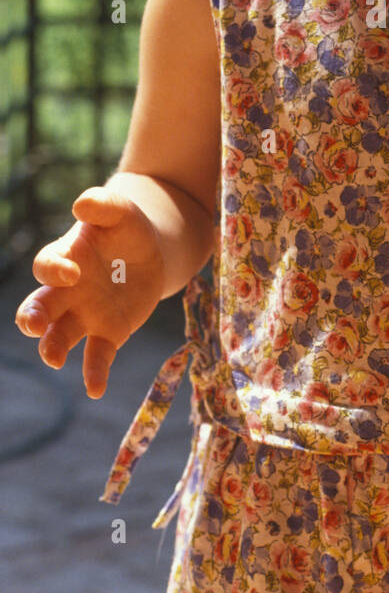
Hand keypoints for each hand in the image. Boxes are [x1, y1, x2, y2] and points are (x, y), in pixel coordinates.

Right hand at [14, 186, 165, 398]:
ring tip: (53, 358)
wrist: (150, 251)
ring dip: (52, 347)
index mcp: (65, 257)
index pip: (47, 266)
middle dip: (34, 317)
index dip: (55, 270)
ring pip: (59, 335)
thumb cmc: (126, 228)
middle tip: (35, 325)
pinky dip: (94, 373)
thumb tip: (83, 203)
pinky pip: (96, 356)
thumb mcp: (120, 211)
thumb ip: (102, 205)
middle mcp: (66, 291)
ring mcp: (84, 315)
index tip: (71, 272)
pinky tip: (96, 389)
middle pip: (40, 306)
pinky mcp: (107, 334)